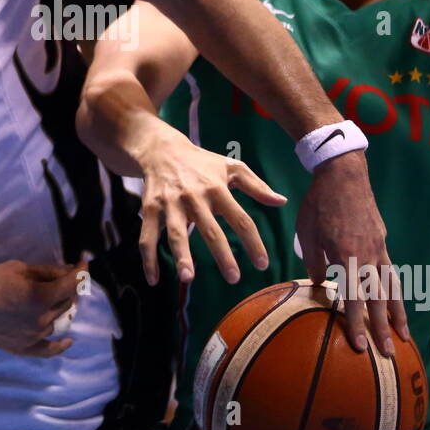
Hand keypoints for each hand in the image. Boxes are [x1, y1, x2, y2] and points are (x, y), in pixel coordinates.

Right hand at [0, 257, 84, 356]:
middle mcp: (41, 320)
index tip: (82, 264)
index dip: (81, 272)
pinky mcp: (22, 347)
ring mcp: (33, 336)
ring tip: (52, 296)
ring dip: (59, 307)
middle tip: (63, 277)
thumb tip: (69, 272)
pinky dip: (60, 346)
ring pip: (58, 320)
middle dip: (68, 287)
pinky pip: (47, 350)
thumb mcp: (19, 269)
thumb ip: (47, 272)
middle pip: (67, 302)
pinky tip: (68, 341)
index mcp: (41, 298)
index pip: (72, 284)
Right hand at [136, 130, 286, 285]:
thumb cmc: (202, 162)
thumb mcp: (232, 167)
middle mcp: (194, 196)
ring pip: (176, 233)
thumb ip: (257, 186)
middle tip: (233, 278)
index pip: (240, 219)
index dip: (253, 242)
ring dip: (181, 255)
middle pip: (210, 229)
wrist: (161, 149)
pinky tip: (154, 280)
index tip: (262, 264)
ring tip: (188, 278)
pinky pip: (147, 236)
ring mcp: (170, 203)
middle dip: (221, 255)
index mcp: (217, 188)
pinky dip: (148, 258)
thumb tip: (282, 201)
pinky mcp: (150, 208)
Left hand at [294, 151, 409, 356]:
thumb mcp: (308, 234)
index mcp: (346, 255)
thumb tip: (319, 288)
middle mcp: (368, 256)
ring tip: (405, 336)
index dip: (356, 324)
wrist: (344, 174)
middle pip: (378, 299)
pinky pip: (392, 272)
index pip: (352, 298)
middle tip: (388, 354)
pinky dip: (396, 291)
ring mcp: (379, 249)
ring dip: (398, 314)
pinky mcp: (383, 242)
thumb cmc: (319, 203)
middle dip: (383, 328)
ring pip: (391, 288)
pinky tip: (397, 304)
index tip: (360, 347)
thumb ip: (314, 264)